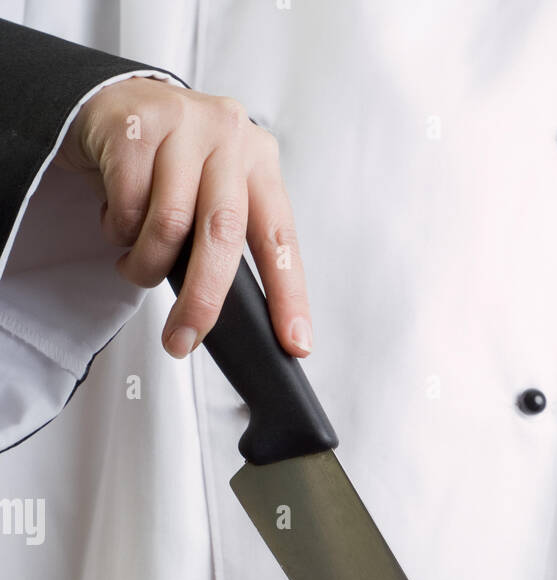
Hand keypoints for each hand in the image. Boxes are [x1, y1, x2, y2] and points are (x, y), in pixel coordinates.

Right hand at [55, 76, 310, 358]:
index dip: (289, 295)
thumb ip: (228, 238)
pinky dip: (116, 231)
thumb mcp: (210, 193)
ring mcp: (182, 123)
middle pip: (223, 234)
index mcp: (258, 161)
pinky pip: (126, 206)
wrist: (108, 106)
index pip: (280, 237)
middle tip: (183, 340)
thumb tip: (238, 318)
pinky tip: (115, 218)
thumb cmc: (166, 165)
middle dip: (203, 300)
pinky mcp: (134, 125)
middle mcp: (228, 136)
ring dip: (146, 265)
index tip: (296, 343)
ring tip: (135, 264)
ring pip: (168, 226)